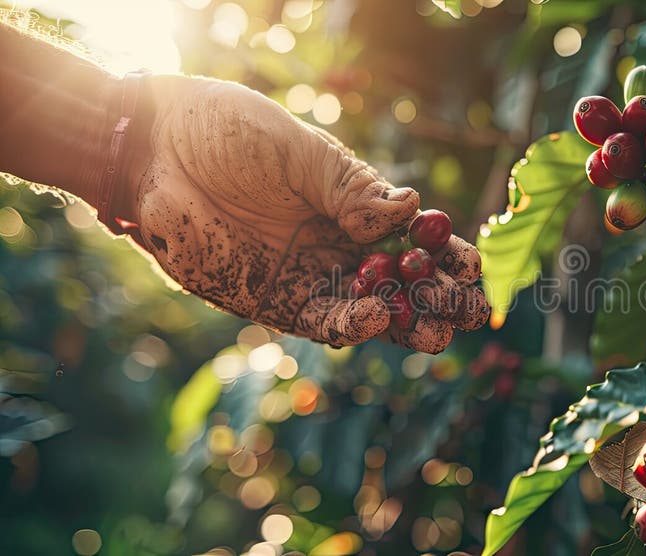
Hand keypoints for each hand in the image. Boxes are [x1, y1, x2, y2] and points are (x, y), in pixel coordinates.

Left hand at [117, 75, 488, 352]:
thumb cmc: (228, 135)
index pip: (414, 240)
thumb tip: (409, 212)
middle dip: (441, 299)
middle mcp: (340, 249)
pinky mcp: (274, 301)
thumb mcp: (302, 152)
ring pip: (373, 313)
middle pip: (404, 285)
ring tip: (441, 329)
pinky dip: (355, 323)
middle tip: (473, 310)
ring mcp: (309, 277)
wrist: (154, 151)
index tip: (476, 266)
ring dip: (409, 323)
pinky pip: (325, 320)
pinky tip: (379, 315)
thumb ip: (354, 189)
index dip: (447, 255)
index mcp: (355, 209)